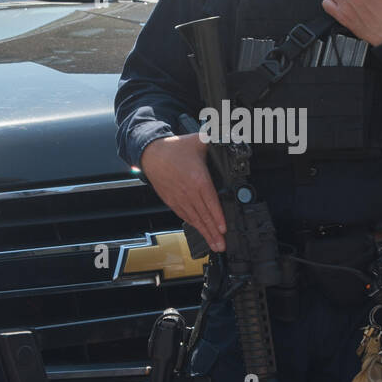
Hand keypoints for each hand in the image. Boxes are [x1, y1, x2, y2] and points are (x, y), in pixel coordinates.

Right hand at [140, 133, 225, 251]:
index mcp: (198, 179)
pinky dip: (193, 224)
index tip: (223, 229)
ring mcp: (179, 198)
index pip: (211, 202)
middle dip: (213, 232)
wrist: (151, 153)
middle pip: (204, 215)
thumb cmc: (174, 148)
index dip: (218, 217)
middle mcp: (189, 192)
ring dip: (205, 232)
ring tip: (214, 244)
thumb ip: (215, 141)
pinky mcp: (171, 200)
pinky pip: (184, 215)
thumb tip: (230, 136)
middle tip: (222, 245)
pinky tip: (200, 231)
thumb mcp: (198, 141)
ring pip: (194, 219)